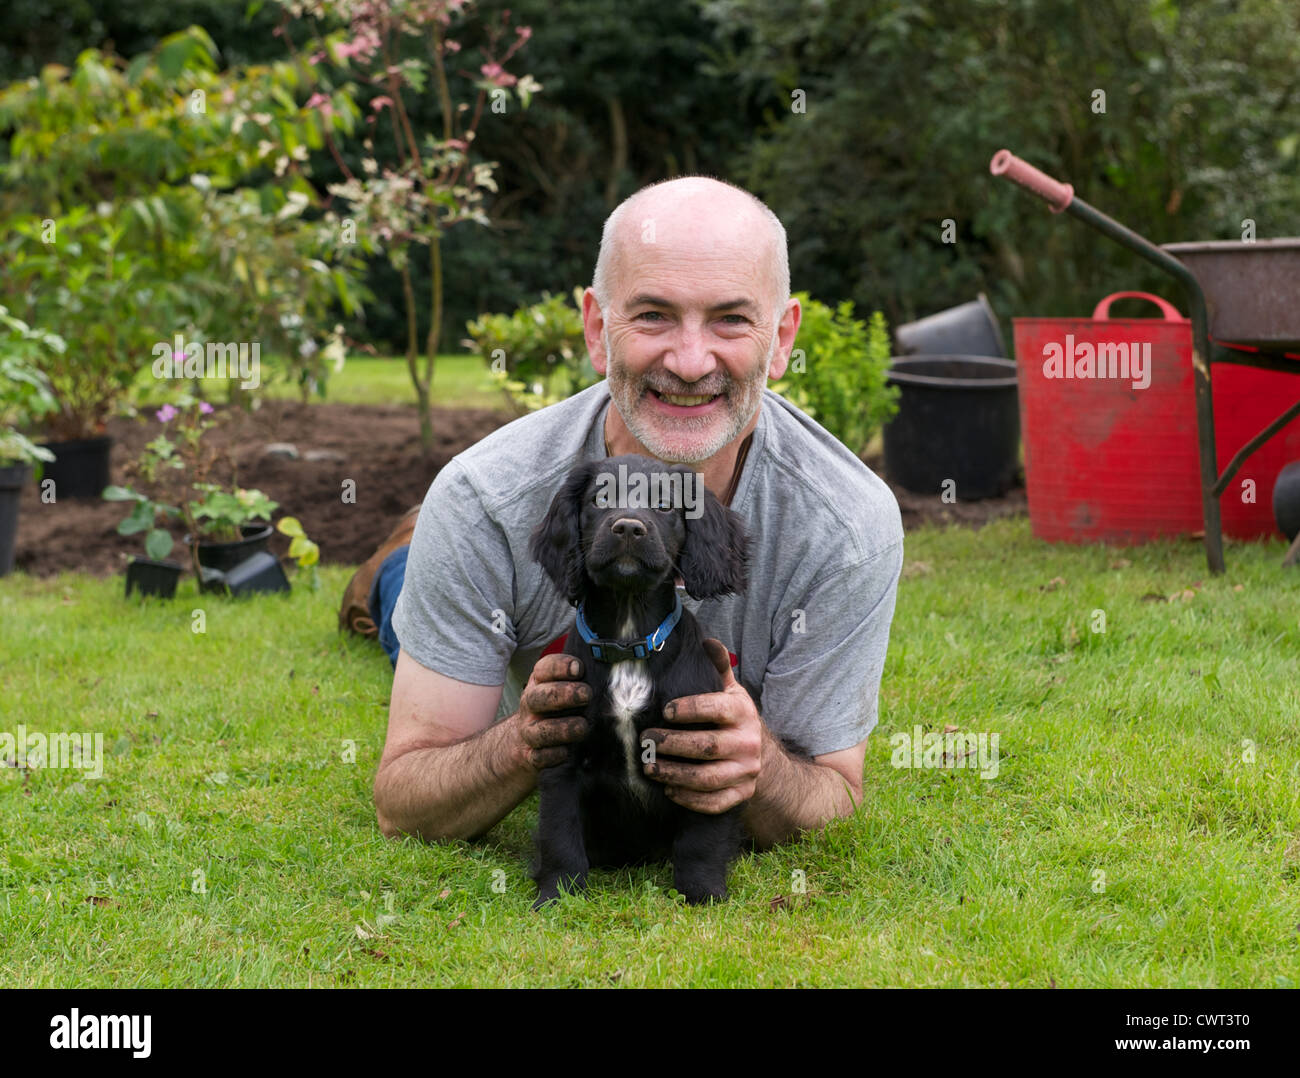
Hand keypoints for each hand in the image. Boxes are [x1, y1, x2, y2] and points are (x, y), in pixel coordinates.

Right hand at [515, 654, 590, 770]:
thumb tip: (612, 669)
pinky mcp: (531, 756)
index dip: (559, 666)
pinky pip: (539, 757)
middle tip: (587, 694)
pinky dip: (553, 755)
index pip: (543, 669)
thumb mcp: (559, 688)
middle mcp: (531, 705)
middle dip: (563, 694)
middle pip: (538, 697)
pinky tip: (567, 752)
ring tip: (583, 726)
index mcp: (538, 684)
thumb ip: (579, 679)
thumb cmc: (552, 710)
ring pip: (540, 730)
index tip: (579, 668)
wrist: (521, 742)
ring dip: (562, 728)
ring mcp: (529, 731)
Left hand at [642, 638, 762, 812]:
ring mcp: (746, 773)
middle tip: (646, 740)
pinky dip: (689, 799)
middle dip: (672, 744)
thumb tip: (706, 640)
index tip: (664, 710)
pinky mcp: (741, 795)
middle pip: (706, 746)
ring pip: (707, 778)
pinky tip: (669, 789)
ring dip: (674, 774)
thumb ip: (717, 668)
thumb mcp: (730, 691)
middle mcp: (748, 744)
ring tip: (649, 767)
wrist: (763, 755)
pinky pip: (714, 802)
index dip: (689, 709)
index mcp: (743, 713)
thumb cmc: (734, 718)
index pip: (716, 709)